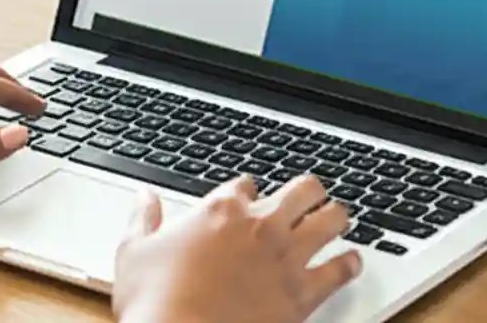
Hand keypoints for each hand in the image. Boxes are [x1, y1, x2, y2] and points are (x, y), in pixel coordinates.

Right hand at [114, 175, 361, 322]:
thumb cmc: (155, 302)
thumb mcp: (134, 252)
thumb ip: (142, 219)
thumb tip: (144, 197)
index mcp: (220, 210)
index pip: (245, 185)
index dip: (247, 191)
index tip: (247, 198)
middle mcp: (260, 226)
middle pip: (301, 189)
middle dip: (307, 190)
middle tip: (309, 195)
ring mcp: (285, 257)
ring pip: (330, 219)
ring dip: (335, 216)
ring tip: (338, 217)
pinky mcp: (303, 293)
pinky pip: (340, 269)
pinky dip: (349, 263)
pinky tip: (352, 261)